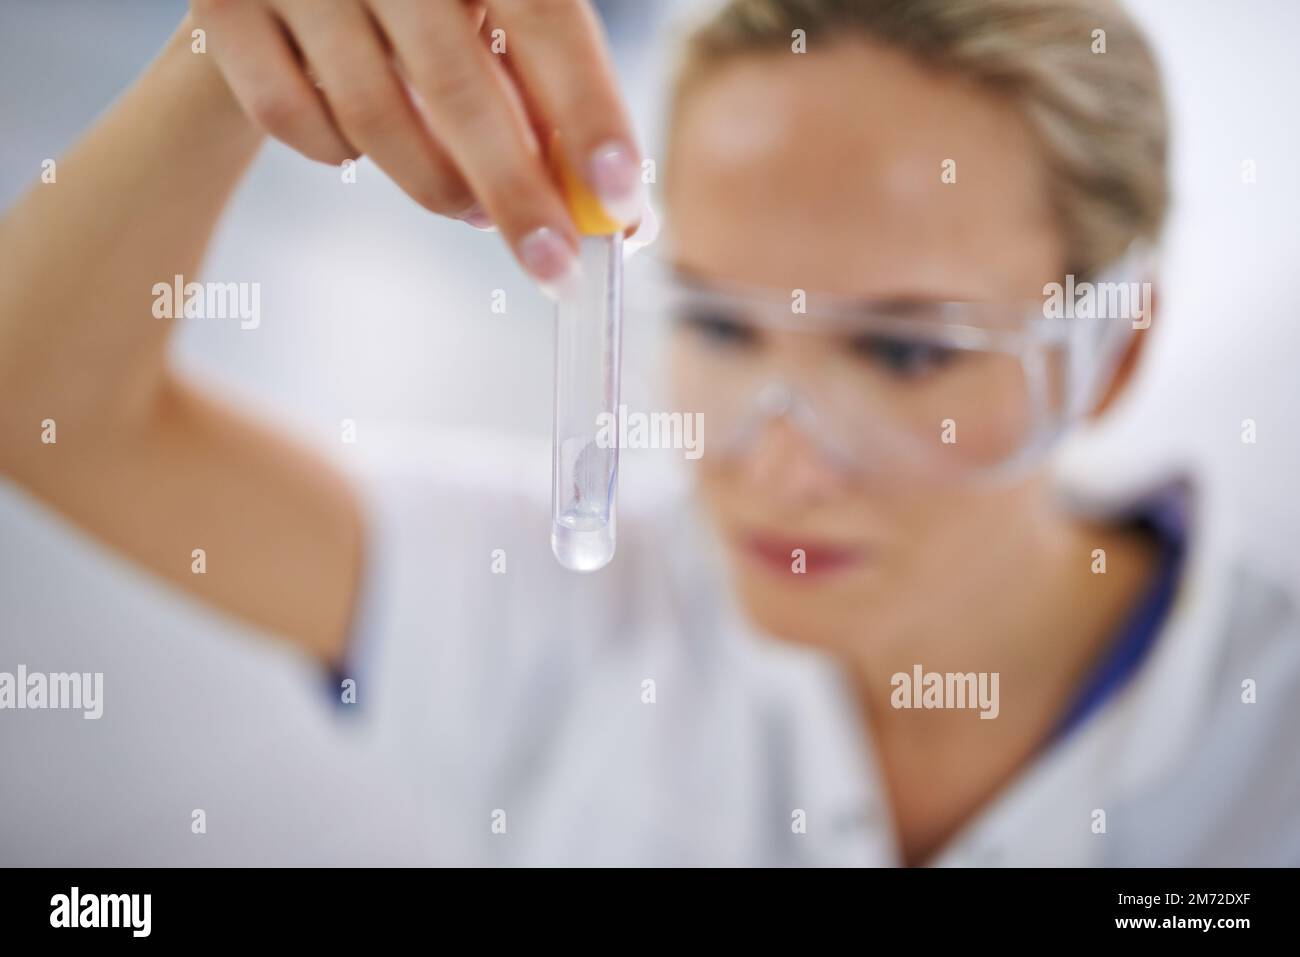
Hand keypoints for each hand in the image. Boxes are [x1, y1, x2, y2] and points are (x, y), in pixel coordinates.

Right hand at [190, 0, 642, 293]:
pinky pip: (287, 117)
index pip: (546, 21)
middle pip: (458, 89)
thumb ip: (538, 74)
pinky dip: (334, 151)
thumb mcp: (486, 0)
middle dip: (517, 197)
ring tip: (472, 209)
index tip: (622, 206)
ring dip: (436, 186)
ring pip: (372, 118)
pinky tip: (362, 149)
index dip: (590, 117)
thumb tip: (605, 194)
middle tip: (555, 269)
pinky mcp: (222, 6)